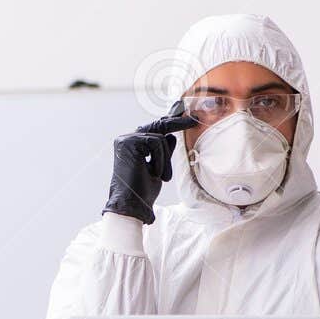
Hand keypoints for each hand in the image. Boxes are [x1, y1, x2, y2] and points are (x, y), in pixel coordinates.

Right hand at [103, 105, 198, 224]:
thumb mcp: (159, 167)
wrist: (132, 204)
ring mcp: (126, 140)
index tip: (183, 114)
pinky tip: (154, 173)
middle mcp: (127, 140)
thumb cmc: (143, 191)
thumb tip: (171, 136)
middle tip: (193, 119)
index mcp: (132, 146)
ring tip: (161, 176)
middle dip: (176, 123)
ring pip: (160, 138)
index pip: (154, 130)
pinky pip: (156, 142)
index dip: (170, 122)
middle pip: (157, 126)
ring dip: (165, 159)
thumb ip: (163, 152)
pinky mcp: (129, 142)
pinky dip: (160, 159)